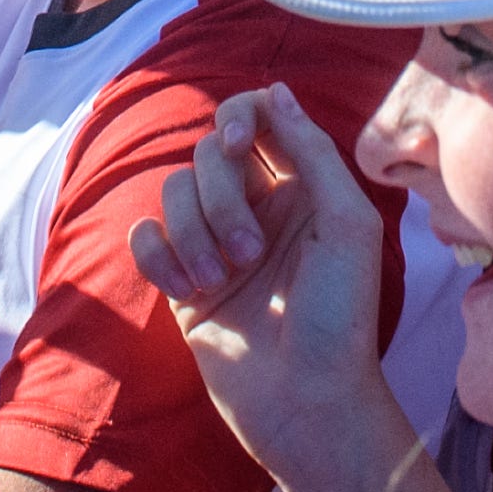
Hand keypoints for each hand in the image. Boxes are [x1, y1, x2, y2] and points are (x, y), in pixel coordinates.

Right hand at [128, 87, 427, 491]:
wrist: (307, 402)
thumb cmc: (340, 316)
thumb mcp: (347, 223)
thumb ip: (312, 151)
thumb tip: (275, 89)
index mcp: (304, 187)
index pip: (257, 119)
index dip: (237, 119)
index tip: (236, 145)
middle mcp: (259, 208)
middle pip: (208, 153)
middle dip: (220, 197)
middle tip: (248, 253)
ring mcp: (216, 243)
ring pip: (173, 192)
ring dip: (192, 233)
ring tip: (221, 282)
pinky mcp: (182, 281)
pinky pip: (145, 237)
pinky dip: (158, 256)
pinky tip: (186, 291)